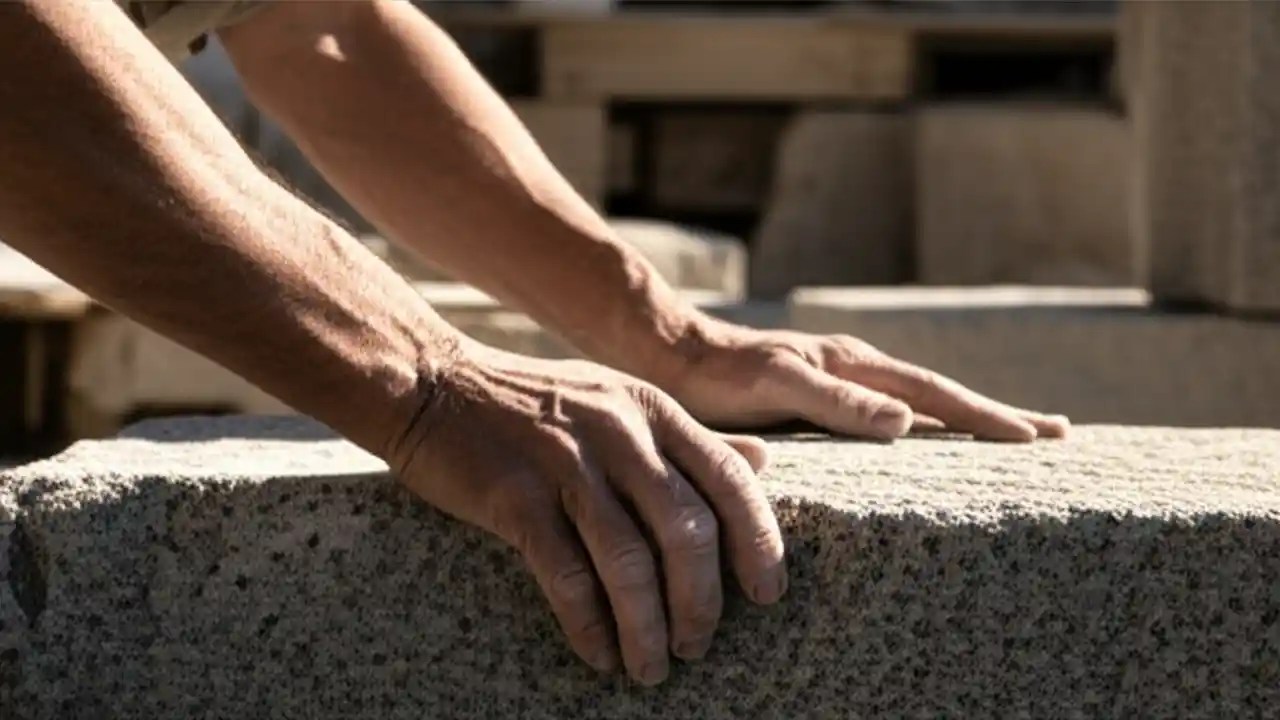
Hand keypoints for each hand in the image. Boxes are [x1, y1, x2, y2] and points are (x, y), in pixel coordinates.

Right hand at [390, 343, 784, 684]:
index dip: (759, 542)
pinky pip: (566, 575)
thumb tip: (762, 459)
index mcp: (652, 409)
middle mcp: (618, 432)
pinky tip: (599, 655)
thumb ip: (688, 437)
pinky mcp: (515, 496)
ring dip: (647, 627)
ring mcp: (566, 463)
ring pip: (629, 561)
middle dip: (702, 600)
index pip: (729, 479)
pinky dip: (589, 625)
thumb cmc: (532, 402)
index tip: (769, 593)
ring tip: (651, 668)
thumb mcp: (619, 400)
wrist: (432, 384)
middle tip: (698, 645)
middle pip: (686, 529)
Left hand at [666, 319, 1068, 441]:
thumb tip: (909, 421)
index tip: (1040, 438)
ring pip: (922, 402)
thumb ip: (836, 402)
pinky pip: (892, 411)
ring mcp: (844, 382)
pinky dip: (928, 422)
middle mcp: (858, 370)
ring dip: (969, 417)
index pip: (937, 395)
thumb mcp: (774, 386)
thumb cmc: (718, 377)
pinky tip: (931, 439)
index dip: (988, 418)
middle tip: (1059, 432)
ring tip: (1013, 434)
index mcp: (855, 366)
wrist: (672, 357)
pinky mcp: (824, 397)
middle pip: (943, 394)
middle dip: (999, 415)